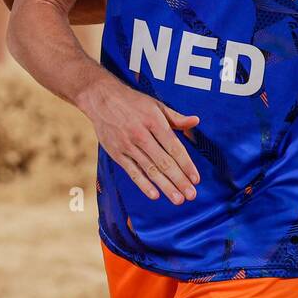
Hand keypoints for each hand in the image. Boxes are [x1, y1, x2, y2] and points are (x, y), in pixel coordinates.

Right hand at [78, 76, 200, 203]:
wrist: (100, 98)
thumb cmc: (132, 101)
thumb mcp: (155, 105)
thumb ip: (175, 117)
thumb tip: (196, 121)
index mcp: (154, 121)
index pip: (174, 147)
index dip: (186, 165)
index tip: (196, 179)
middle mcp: (141, 134)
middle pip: (164, 162)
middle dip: (179, 180)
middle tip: (191, 195)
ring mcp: (127, 145)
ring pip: (150, 169)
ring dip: (165, 186)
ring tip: (178, 199)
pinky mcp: (116, 153)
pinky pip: (132, 171)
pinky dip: (143, 184)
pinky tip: (154, 195)